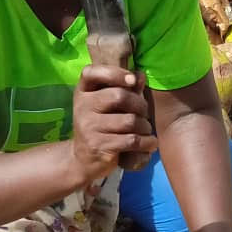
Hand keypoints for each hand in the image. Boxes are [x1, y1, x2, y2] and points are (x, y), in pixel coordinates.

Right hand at [70, 66, 156, 183]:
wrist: (83, 159)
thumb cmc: (100, 126)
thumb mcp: (107, 106)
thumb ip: (124, 89)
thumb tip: (141, 75)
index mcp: (82, 93)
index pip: (91, 73)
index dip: (114, 73)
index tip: (132, 81)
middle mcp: (82, 107)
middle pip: (119, 96)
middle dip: (140, 104)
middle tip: (144, 113)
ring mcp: (88, 127)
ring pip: (129, 121)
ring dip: (145, 126)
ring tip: (146, 130)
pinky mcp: (98, 145)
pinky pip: (131, 140)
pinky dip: (146, 142)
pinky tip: (150, 143)